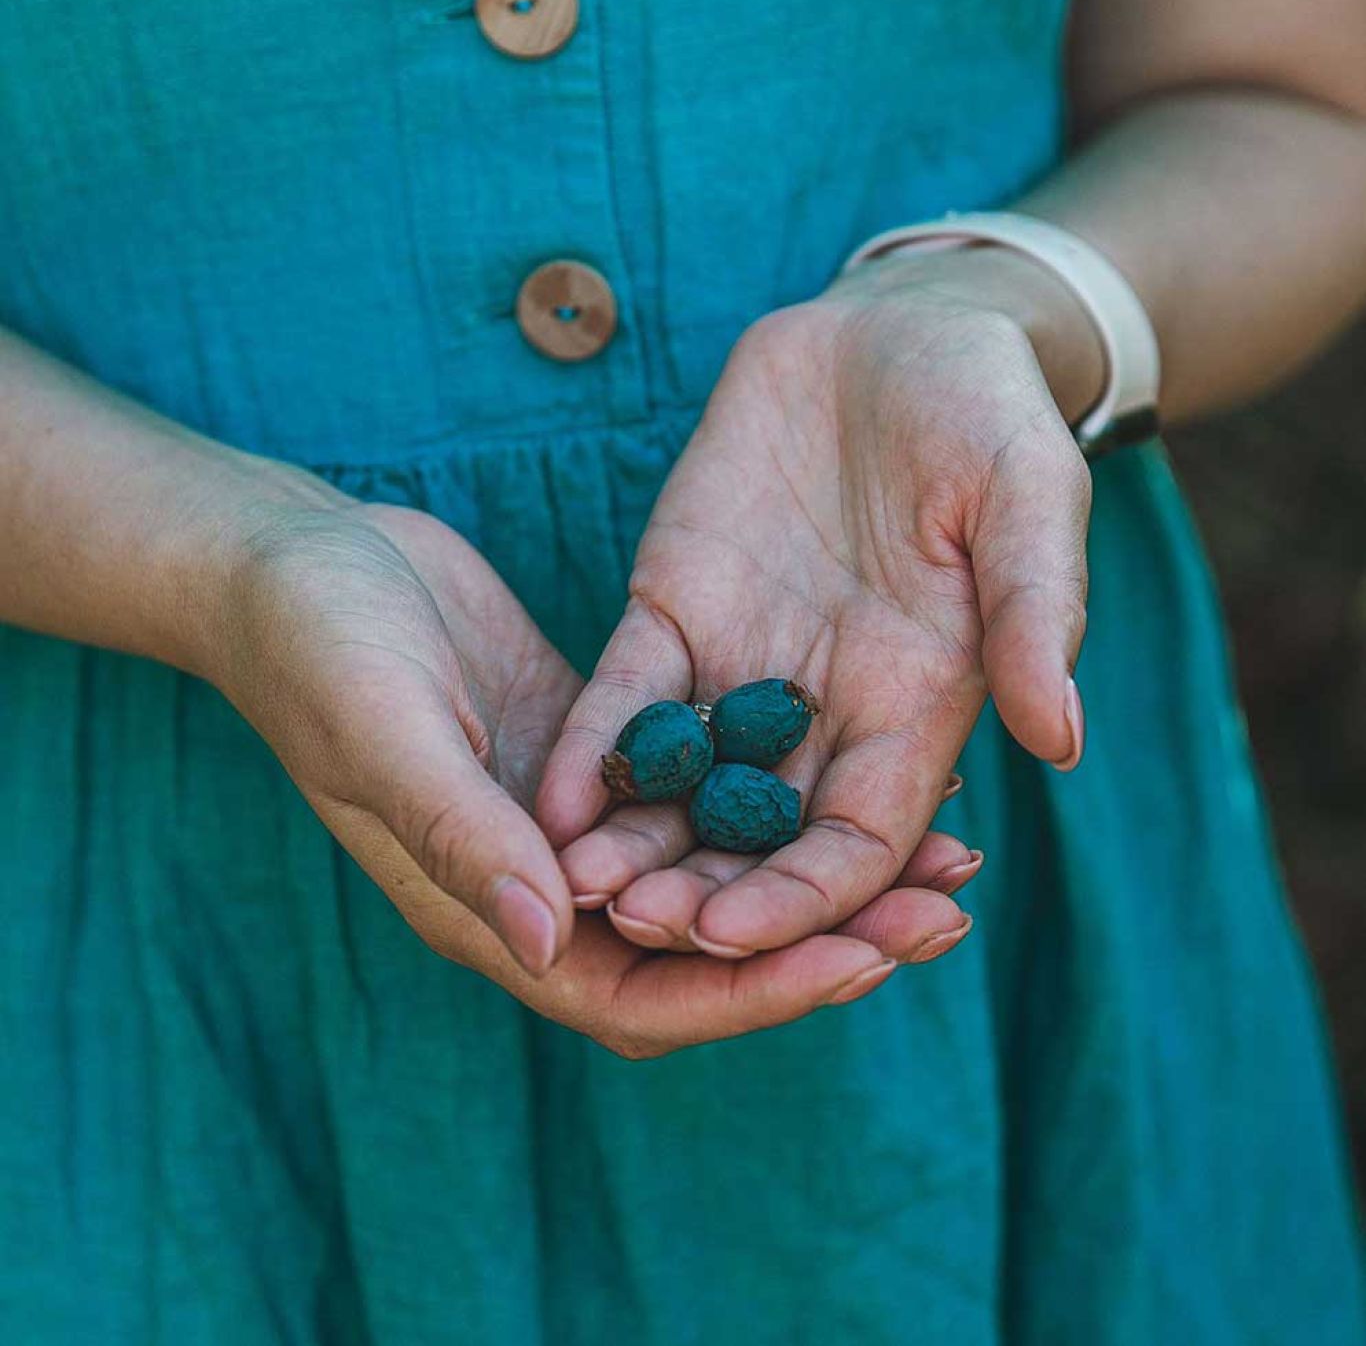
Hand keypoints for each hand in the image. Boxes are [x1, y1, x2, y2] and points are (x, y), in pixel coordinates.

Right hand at [209, 495, 980, 1056]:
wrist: (297, 566)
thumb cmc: (318, 652)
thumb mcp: (385, 737)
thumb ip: (464, 838)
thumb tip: (553, 939)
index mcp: (497, 908)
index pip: (643, 992)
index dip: (756, 990)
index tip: (866, 959)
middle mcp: (549, 882)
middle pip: (708, 946)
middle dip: (825, 938)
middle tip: (945, 911)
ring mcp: (580, 819)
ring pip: (722, 870)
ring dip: (822, 868)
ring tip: (942, 846)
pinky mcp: (601, 751)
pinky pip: (709, 790)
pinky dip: (780, 789)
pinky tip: (859, 759)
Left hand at [537, 246, 1096, 959]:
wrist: (892, 334)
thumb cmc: (983, 411)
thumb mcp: (1028, 496)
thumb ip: (1032, 612)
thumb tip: (1061, 740)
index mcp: (915, 706)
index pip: (859, 837)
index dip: (804, 896)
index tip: (740, 936)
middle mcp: (822, 710)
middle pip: (759, 835)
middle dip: (702, 889)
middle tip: (634, 929)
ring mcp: (740, 664)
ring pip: (682, 786)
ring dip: (634, 842)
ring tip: (573, 885)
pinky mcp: (672, 610)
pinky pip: (628, 696)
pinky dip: (595, 749)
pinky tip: (551, 798)